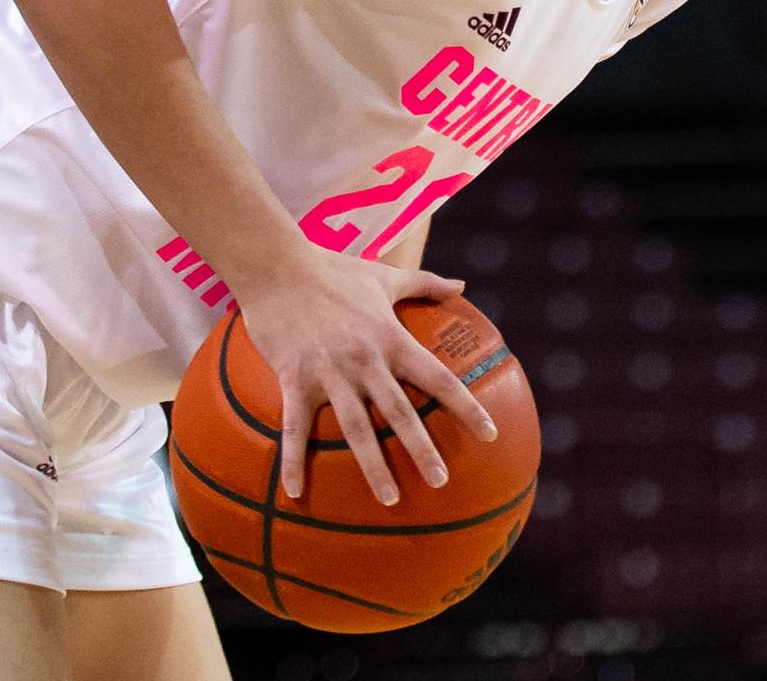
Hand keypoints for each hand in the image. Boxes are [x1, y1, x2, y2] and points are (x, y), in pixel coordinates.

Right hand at [240, 246, 499, 505]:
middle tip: (441, 482)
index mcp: (390, 338)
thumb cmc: (332, 269)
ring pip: (355, 428)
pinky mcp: (293, 379)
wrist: (276, 265)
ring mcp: (328, 372)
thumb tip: (463, 285)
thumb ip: (426, 283)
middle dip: (422, 449)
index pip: (437, 377)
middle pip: (399, 412)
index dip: (466, 406)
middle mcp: (365, 360)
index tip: (489, 434)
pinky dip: (293, 461)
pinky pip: (294, 428)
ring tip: (390, 500)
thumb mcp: (384, 276)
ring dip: (373, 466)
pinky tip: (295, 493)